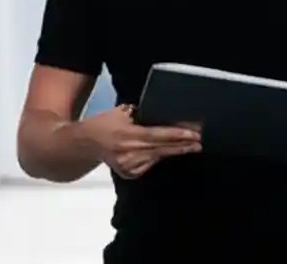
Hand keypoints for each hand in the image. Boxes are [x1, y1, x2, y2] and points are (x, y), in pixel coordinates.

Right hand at [80, 104, 200, 178]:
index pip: (158, 135)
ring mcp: (129, 166)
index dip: (177, 135)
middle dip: (183, 145)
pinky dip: (159, 157)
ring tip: (191, 146)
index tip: (194, 134)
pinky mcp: (129, 174)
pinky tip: (170, 152)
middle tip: (200, 142)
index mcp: (128, 135)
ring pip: (158, 158)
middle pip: (162, 149)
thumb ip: (140, 114)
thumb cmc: (104, 123)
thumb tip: (163, 113)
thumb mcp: (121, 112)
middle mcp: (129, 152)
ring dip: (174, 152)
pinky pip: (150, 165)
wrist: (85, 143)